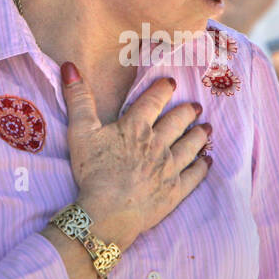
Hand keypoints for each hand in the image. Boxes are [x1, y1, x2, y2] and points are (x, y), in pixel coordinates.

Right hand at [61, 64, 210, 249]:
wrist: (108, 212)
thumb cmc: (92, 172)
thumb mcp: (80, 132)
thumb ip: (79, 100)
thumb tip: (70, 66)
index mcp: (136, 128)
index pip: (153, 101)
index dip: (163, 90)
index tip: (171, 83)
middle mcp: (158, 144)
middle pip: (178, 122)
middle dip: (187, 111)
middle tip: (196, 106)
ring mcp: (169, 168)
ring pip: (191, 146)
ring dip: (199, 135)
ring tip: (207, 127)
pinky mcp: (175, 190)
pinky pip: (194, 175)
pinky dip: (202, 167)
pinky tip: (208, 161)